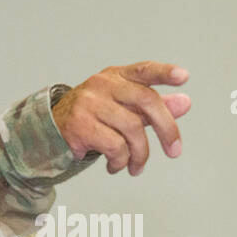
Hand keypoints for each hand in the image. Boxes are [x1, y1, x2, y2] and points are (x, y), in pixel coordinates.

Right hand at [51, 61, 190, 175]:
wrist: (51, 131)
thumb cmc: (95, 118)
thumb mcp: (124, 109)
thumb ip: (154, 107)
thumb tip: (185, 103)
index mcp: (116, 76)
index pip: (144, 70)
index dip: (164, 73)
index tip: (184, 77)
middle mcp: (103, 84)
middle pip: (146, 101)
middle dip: (167, 129)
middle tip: (175, 152)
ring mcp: (90, 103)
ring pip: (133, 129)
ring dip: (140, 155)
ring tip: (136, 167)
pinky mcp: (81, 125)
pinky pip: (115, 146)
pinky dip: (121, 161)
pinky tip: (116, 166)